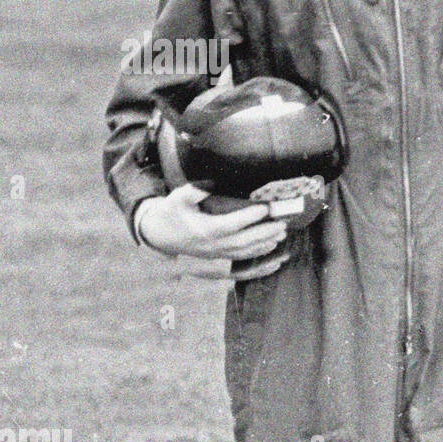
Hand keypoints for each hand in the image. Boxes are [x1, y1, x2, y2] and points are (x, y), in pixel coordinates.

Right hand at [137, 184, 291, 275]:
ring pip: (245, 251)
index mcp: (204, 229)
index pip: (231, 224)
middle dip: (265, 232)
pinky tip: (272, 245)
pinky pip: (242, 258)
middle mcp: (213, 244)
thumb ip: (194, 191)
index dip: (250, 216)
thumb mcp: (178, 198)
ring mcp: (217, 253)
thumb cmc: (171, 212)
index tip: (265, 207)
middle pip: (244, 241)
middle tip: (283, 222)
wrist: (159, 234)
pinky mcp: (219, 256)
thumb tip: (211, 183)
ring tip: (282, 232)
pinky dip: (259, 253)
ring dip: (266, 243)